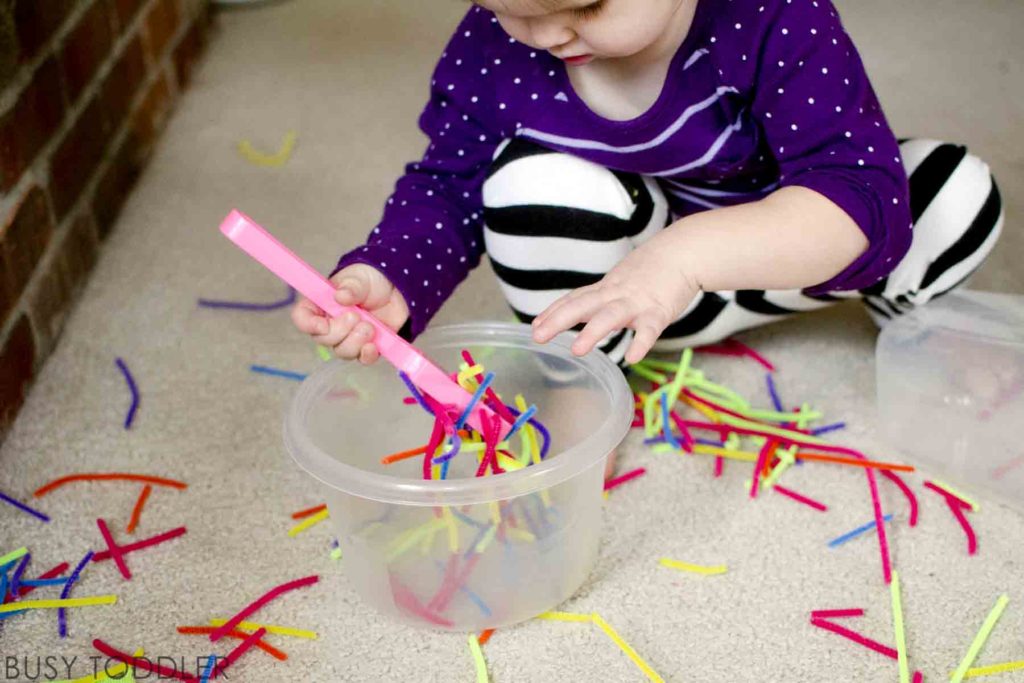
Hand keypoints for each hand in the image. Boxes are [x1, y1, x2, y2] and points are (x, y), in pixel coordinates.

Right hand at [291, 264, 409, 364]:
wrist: (394, 289)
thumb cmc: (369, 280)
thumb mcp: (359, 278)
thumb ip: (351, 287)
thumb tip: (341, 296)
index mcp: (320, 304)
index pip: (302, 317)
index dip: (308, 325)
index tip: (323, 325)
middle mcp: (330, 324)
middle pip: (323, 339)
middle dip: (340, 331)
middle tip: (356, 316)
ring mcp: (349, 337)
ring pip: (342, 351)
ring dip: (356, 342)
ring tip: (370, 326)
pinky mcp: (366, 346)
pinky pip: (362, 359)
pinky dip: (367, 355)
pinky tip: (373, 346)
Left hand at [530, 234, 700, 364]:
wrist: (683, 252)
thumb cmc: (652, 270)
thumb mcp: (621, 282)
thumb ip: (604, 299)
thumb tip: (587, 317)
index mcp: (605, 289)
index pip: (574, 299)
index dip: (553, 312)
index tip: (534, 326)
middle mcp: (615, 294)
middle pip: (582, 305)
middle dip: (558, 320)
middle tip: (537, 336)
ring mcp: (637, 302)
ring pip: (611, 316)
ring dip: (593, 332)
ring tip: (577, 350)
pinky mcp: (660, 310)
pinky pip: (650, 329)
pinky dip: (641, 342)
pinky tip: (632, 357)